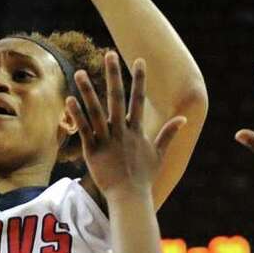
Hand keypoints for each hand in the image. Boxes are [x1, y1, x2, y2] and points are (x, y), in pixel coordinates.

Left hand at [66, 51, 186, 196]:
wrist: (130, 198)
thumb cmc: (144, 178)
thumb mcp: (159, 154)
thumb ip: (169, 134)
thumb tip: (183, 119)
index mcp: (137, 131)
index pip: (139, 99)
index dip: (140, 79)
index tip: (139, 60)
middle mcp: (122, 132)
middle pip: (117, 98)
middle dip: (113, 75)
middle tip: (109, 54)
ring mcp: (106, 141)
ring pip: (96, 111)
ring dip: (88, 91)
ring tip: (79, 71)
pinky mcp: (92, 151)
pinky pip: (83, 129)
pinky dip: (77, 115)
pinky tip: (70, 99)